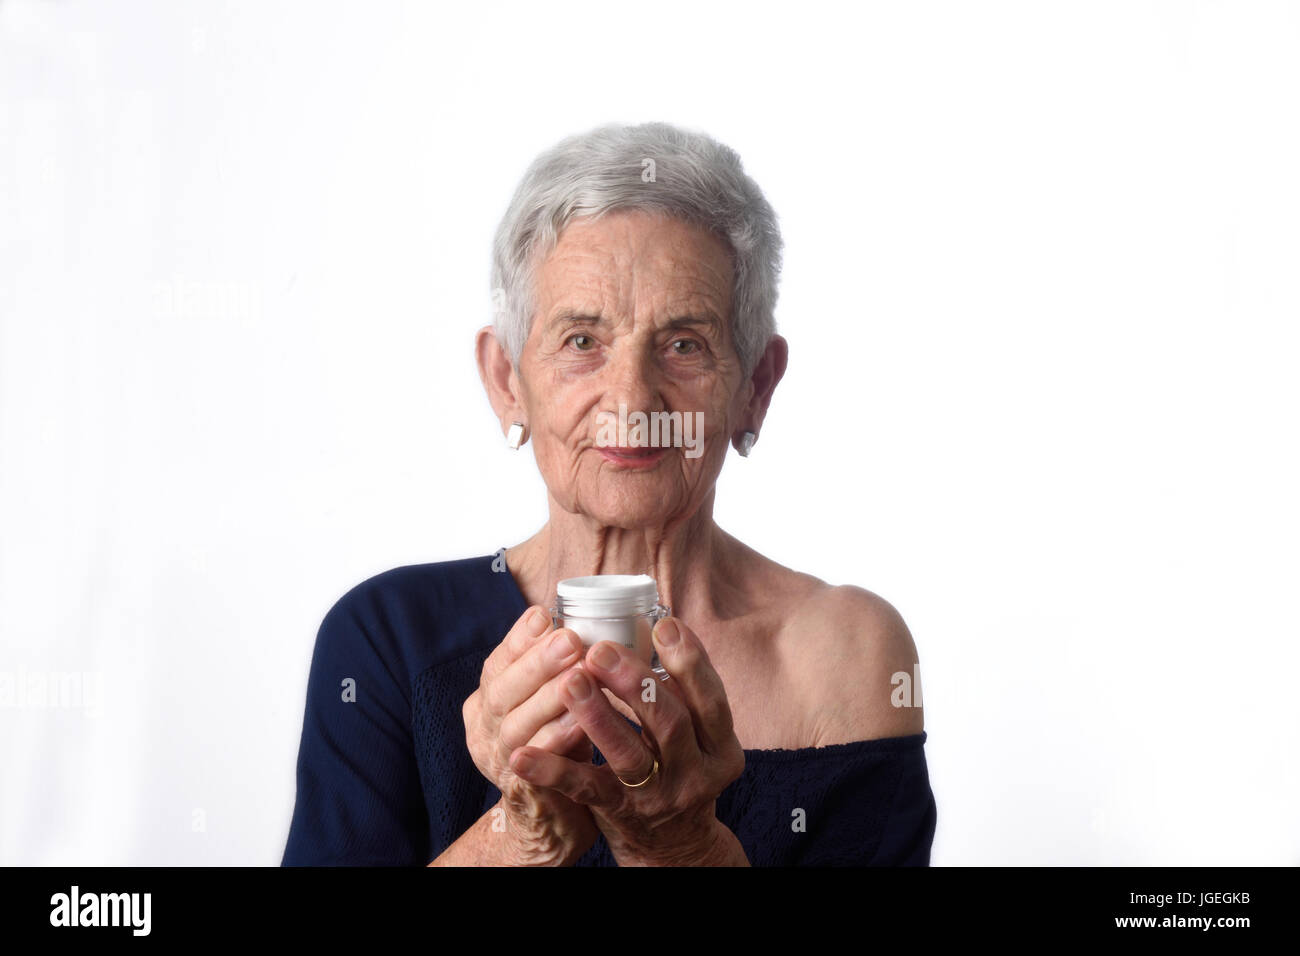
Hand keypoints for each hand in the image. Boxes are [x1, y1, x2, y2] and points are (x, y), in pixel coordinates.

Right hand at [462, 605, 599, 864]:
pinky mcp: (519, 793)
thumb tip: (581, 619)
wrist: (552, 817)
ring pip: (514, 728)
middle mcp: (484, 731)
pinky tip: (579, 725)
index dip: (518, 640)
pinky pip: (534, 766)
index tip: (544, 614)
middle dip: (536, 663)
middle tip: (570, 639)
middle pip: (501, 692)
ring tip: (578, 676)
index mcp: (486, 703)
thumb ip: (557, 668)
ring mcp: (497, 764)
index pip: (496, 665)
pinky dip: (555, 743)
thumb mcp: (552, 701)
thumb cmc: (558, 746)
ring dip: (547, 700)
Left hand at [509, 617, 748, 865]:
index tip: (662, 624)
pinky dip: (553, 770)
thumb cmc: (678, 768)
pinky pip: (586, 789)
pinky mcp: (620, 812)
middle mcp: (696, 772)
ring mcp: (659, 795)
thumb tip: (652, 623)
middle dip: (635, 683)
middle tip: (600, 650)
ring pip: (629, 755)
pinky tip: (522, 754)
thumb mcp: (697, 736)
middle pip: (670, 723)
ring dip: (598, 716)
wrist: (674, 845)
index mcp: (720, 746)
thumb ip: (680, 692)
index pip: (711, 700)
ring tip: (569, 682)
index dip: (690, 662)